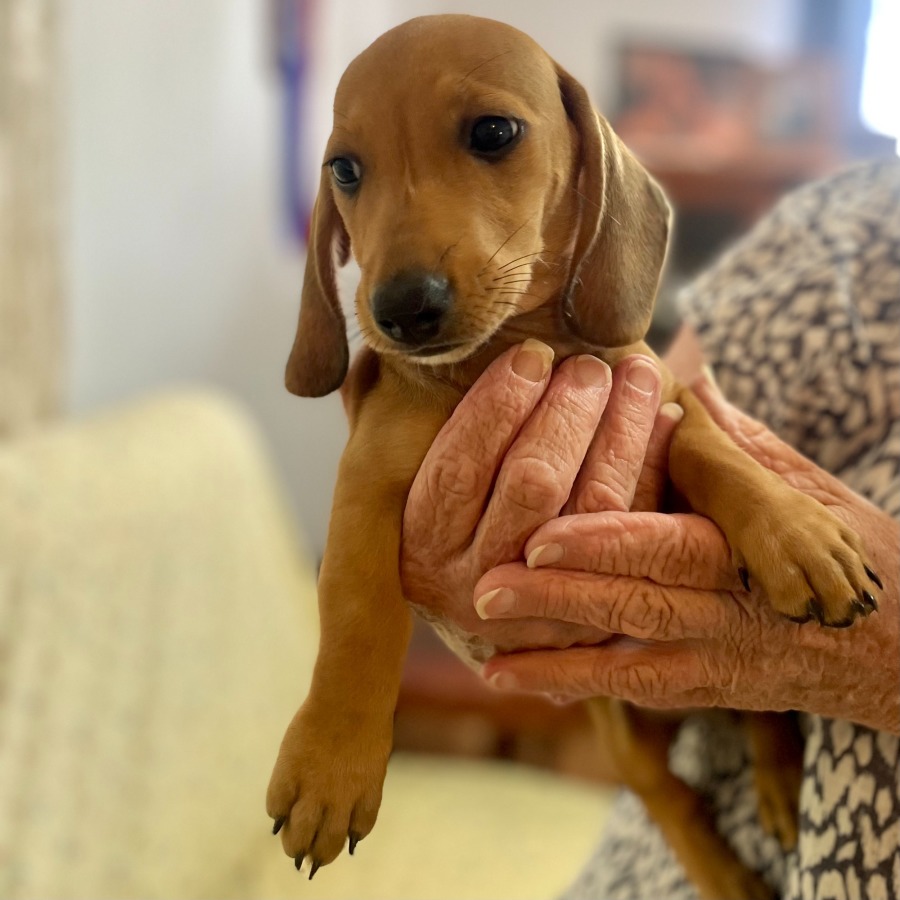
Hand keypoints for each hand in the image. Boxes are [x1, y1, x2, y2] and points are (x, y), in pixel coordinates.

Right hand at [401, 341, 681, 664]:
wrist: (482, 606)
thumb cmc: (440, 510)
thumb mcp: (400, 468)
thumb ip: (390, 416)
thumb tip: (395, 343)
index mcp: (418, 543)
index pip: (458, 468)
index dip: (498, 405)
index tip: (531, 354)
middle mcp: (471, 582)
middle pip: (531, 486)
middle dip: (566, 414)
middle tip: (588, 365)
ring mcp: (539, 602)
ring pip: (593, 506)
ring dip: (619, 431)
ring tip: (635, 373)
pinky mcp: (594, 609)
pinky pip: (634, 529)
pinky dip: (653, 466)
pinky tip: (663, 416)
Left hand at [477, 373, 899, 734]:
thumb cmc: (847, 550)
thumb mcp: (804, 485)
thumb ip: (733, 439)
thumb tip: (677, 377)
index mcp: (758, 546)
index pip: (677, 542)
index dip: (611, 541)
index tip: (545, 534)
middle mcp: (736, 606)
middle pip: (644, 599)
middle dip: (565, 594)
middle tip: (488, 583)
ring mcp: (722, 653)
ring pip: (633, 650)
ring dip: (557, 643)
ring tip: (486, 628)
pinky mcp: (709, 687)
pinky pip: (635, 688)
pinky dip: (572, 681)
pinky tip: (508, 675)